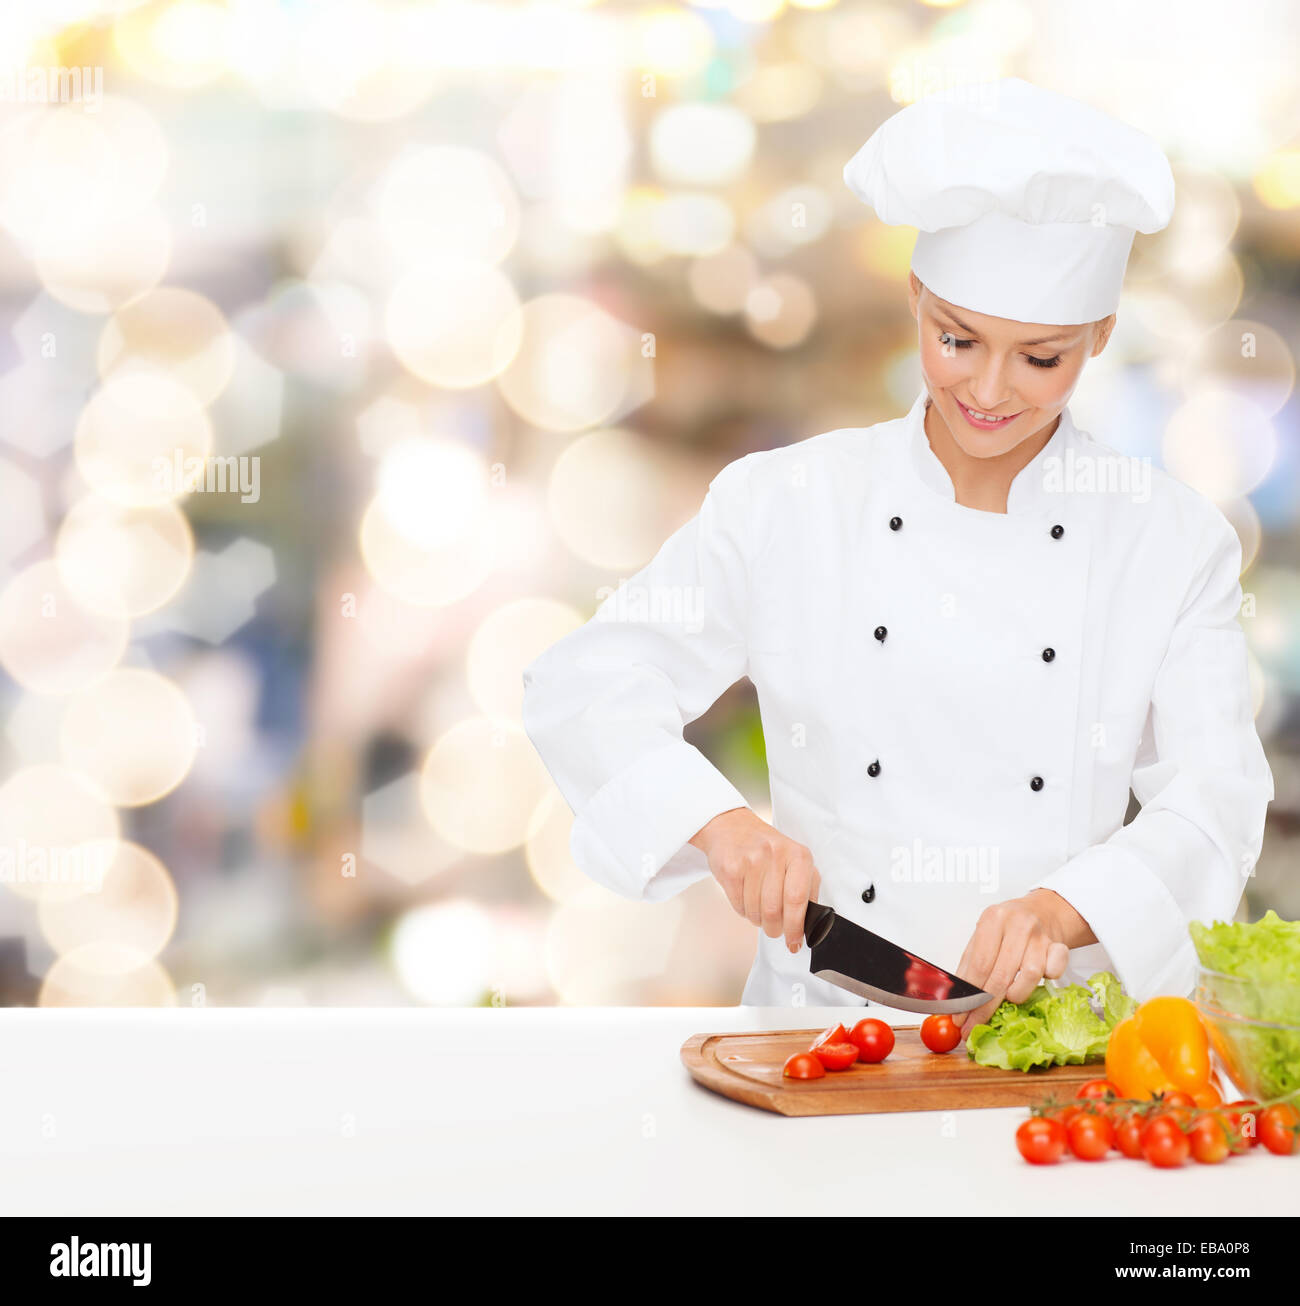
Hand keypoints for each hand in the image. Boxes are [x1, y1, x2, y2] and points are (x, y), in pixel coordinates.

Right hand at [690, 808, 820, 953]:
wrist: (732, 827)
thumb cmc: (766, 848)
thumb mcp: (794, 860)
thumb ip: (806, 888)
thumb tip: (810, 925)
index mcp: (798, 855)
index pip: (798, 899)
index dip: (796, 926)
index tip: (794, 941)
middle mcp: (776, 854)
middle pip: (775, 910)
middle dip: (775, 928)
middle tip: (774, 929)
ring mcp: (751, 860)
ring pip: (756, 911)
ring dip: (758, 919)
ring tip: (758, 907)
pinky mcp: (731, 868)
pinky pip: (739, 905)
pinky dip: (743, 910)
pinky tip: (746, 897)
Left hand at [952, 889, 1089, 1031]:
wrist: (1038, 912)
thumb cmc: (1006, 929)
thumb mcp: (981, 939)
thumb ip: (968, 966)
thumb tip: (954, 999)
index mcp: (992, 919)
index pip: (979, 965)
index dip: (970, 996)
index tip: (960, 1016)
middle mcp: (1017, 925)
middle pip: (1001, 975)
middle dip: (986, 1007)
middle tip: (974, 1025)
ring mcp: (1040, 935)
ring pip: (1029, 975)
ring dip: (1016, 994)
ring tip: (1008, 997)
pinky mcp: (1059, 946)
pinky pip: (1054, 972)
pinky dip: (1046, 980)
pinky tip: (1037, 980)